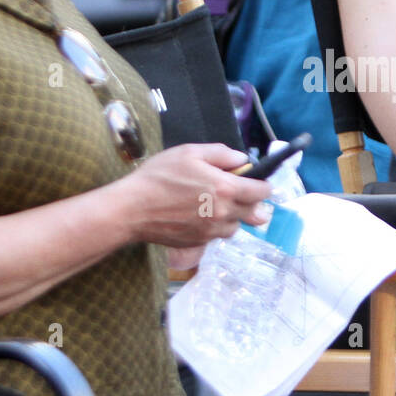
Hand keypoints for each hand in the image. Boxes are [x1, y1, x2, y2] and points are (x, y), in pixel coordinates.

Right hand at [124, 144, 271, 247]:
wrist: (132, 209)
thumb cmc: (158, 177)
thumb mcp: (190, 153)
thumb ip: (221, 154)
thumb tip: (242, 159)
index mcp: (226, 189)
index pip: (261, 192)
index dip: (263, 186)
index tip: (260, 182)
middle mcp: (224, 213)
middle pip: (255, 214)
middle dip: (252, 203)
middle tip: (240, 194)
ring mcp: (211, 231)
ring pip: (235, 226)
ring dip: (232, 216)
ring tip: (214, 204)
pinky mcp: (199, 243)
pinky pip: (216, 235)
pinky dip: (214, 226)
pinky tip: (198, 215)